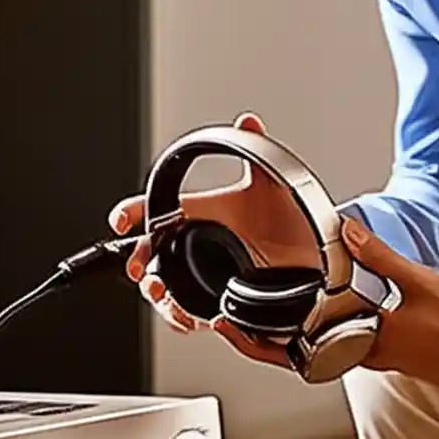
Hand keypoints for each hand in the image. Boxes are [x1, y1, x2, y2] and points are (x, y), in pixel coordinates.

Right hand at [107, 112, 321, 333]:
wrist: (317, 256)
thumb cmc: (291, 219)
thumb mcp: (272, 183)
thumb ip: (257, 150)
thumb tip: (249, 122)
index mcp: (198, 212)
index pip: (153, 208)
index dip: (132, 213)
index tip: (122, 220)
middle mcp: (196, 244)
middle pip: (149, 254)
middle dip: (138, 261)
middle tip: (140, 266)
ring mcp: (204, 274)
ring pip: (163, 287)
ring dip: (156, 292)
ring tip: (160, 292)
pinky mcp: (216, 300)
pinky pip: (187, 312)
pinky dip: (180, 316)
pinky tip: (187, 317)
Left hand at [214, 216, 438, 406]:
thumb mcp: (422, 283)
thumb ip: (380, 256)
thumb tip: (346, 230)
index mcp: (369, 343)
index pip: (298, 347)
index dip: (259, 340)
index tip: (231, 328)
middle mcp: (369, 358)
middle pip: (302, 352)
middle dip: (265, 339)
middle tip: (232, 323)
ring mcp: (381, 360)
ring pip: (324, 349)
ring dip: (296, 333)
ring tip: (268, 312)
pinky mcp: (394, 356)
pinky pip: (349, 344)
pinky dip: (328, 329)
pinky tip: (326, 310)